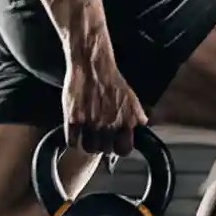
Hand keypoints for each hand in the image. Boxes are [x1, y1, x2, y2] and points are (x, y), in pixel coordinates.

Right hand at [63, 35, 148, 155]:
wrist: (91, 65)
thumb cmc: (111, 79)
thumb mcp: (130, 95)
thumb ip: (137, 113)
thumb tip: (143, 123)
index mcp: (124, 122)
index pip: (124, 150)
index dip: (118, 147)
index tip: (115, 143)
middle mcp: (108, 126)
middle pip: (104, 150)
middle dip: (102, 144)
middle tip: (99, 135)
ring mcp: (90, 124)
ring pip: (88, 148)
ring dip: (87, 143)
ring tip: (87, 134)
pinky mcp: (72, 120)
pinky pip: (72, 140)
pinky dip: (73, 138)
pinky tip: (75, 130)